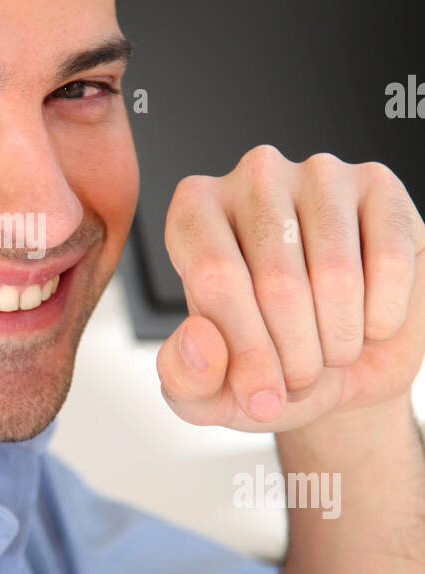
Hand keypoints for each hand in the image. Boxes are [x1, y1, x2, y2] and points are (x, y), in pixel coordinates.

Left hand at [157, 146, 424, 431]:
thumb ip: (184, 378)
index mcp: (194, 213)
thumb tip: (200, 340)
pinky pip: (389, 260)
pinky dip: (381, 316)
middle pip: (277, 280)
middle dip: (295, 355)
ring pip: (336, 273)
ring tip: (331, 349)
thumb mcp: (209, 394)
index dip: (246, 352)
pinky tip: (368, 321)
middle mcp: (253, 178)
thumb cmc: (266, 364)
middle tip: (300, 377)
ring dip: (339, 339)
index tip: (262, 400)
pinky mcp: (378, 186)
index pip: (216, 278)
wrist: (341, 368)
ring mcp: (318, 174)